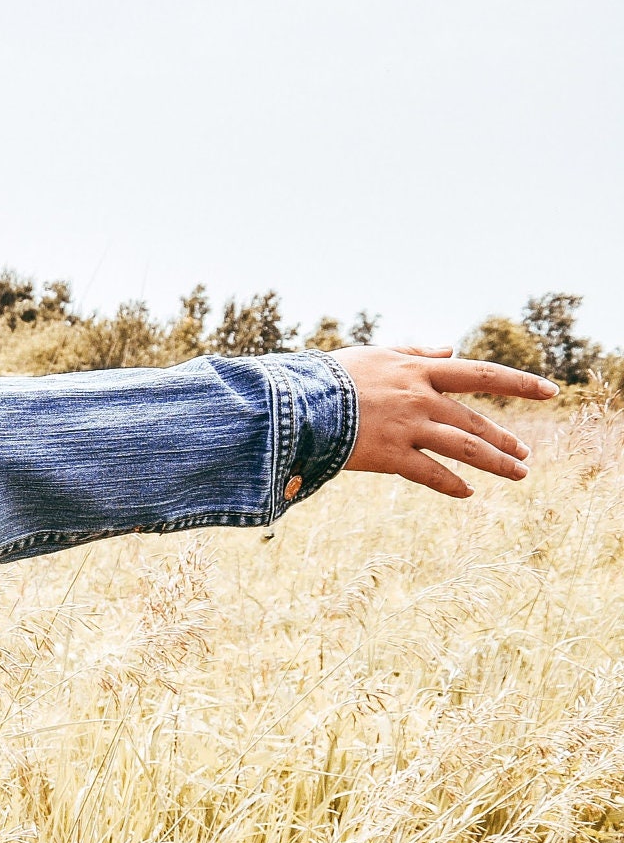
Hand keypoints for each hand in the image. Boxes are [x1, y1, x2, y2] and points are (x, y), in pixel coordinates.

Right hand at [333, 344, 556, 497]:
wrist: (293, 403)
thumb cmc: (329, 376)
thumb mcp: (374, 354)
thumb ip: (414, 352)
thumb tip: (450, 349)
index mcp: (420, 371)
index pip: (482, 374)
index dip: (520, 383)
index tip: (550, 390)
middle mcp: (421, 399)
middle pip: (477, 421)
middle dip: (506, 439)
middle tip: (525, 454)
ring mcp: (408, 429)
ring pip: (466, 448)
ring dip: (497, 463)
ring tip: (519, 473)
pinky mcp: (389, 456)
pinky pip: (429, 473)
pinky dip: (451, 484)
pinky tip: (468, 493)